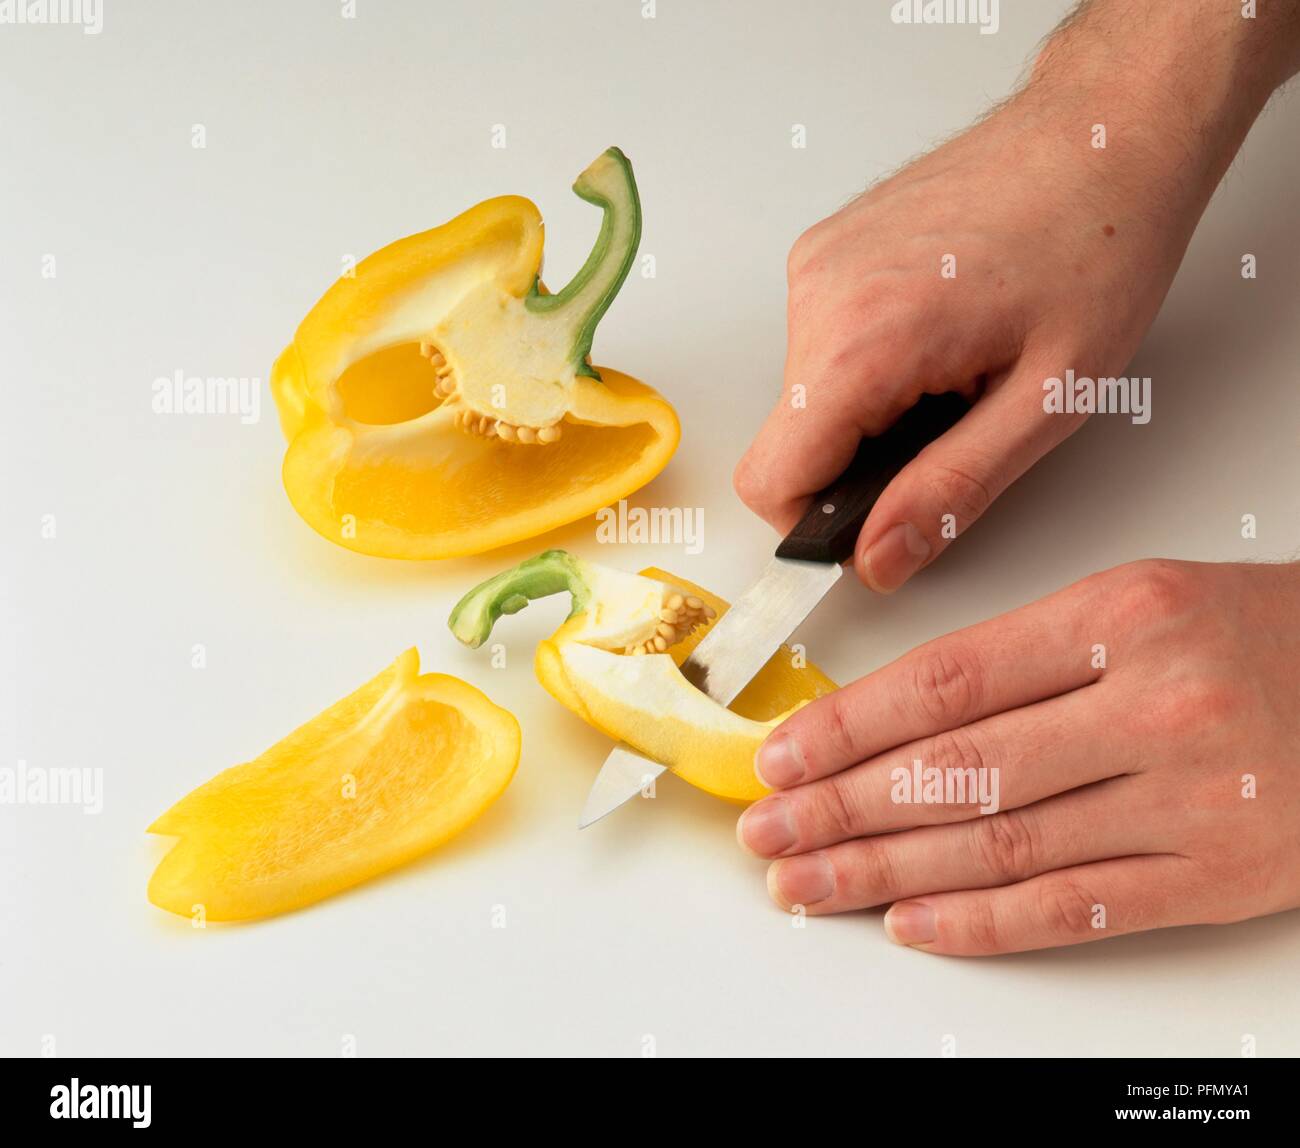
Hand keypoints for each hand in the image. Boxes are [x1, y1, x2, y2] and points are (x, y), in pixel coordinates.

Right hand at [734, 0, 1297, 591]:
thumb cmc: (1099, 247)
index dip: (817, 524)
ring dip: (870, 410)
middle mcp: (820, 294)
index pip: (771, 479)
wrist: (1104, 133)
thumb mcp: (1046, 402)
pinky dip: (868, 363)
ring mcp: (816, 264)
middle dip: (861, 461)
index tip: (877, 521)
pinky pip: (817, 345)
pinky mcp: (824, 249)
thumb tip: (879, 559)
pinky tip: (939, 332)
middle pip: (791, 440)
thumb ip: (949, 493)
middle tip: (955, 423)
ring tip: (957, 367)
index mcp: (865, 340)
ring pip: (804, 396)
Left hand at [737, 560, 1299, 954]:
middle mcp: (1153, 707)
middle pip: (956, 772)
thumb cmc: (1260, 632)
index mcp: (1121, 619)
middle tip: (768, 832)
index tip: (780, 757)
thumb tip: (892, 717)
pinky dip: (984, 923)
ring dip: (886, 871)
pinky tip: (911, 923)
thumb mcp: (1139, 601)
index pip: (944, 683)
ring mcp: (1191, 802)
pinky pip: (1079, 910)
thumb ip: (1023, 654)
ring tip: (810, 882)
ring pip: (1002, 847)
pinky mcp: (1220, 879)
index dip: (845, 728)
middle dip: (841, 808)